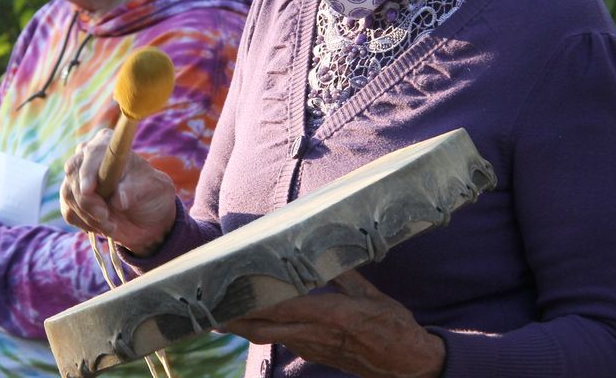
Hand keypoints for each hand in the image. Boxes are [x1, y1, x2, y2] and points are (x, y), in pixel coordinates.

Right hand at [60, 128, 177, 256]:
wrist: (146, 214)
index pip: (92, 153)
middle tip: (105, 216)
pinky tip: (103, 225)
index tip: (88, 191)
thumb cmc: (151, 192)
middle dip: (87, 200)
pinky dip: (84, 223)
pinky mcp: (72, 197)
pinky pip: (68, 210)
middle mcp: (88, 156)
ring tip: (111, 225)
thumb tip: (117, 199)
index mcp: (109, 144)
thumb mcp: (152, 188)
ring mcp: (77, 176)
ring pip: (69, 195)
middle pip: (74, 174)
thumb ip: (134, 190)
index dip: (87, 171)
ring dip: (88, 215)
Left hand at [223, 270, 444, 377]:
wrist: (407, 364)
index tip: (232, 294)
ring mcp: (314, 347)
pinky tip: (252, 324)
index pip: (284, 308)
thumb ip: (345, 274)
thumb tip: (326, 252)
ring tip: (218, 318)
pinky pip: (283, 341)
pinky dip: (264, 332)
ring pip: (270, 338)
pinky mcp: (316, 354)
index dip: (255, 303)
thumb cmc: (393, 326)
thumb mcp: (372, 295)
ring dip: (244, 329)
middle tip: (208, 311)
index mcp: (332, 316)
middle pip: (266, 329)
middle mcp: (316, 334)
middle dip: (236, 321)